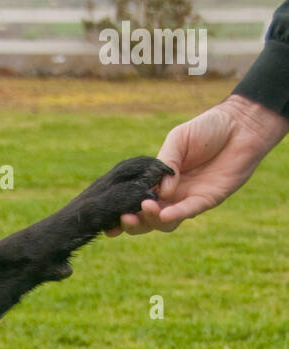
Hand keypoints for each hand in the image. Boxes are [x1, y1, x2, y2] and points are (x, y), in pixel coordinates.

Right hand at [106, 94, 288, 234]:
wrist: (241, 125)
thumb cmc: (208, 128)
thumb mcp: (177, 139)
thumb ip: (164, 164)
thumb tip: (157, 192)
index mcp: (159, 180)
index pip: (136, 200)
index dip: (121, 211)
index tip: (106, 218)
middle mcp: (172, 195)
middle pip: (147, 219)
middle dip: (132, 223)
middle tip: (121, 219)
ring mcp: (188, 200)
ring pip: (165, 221)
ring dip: (151, 219)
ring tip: (143, 209)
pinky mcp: (207, 201)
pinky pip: (187, 213)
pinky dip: (174, 215)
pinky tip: (164, 214)